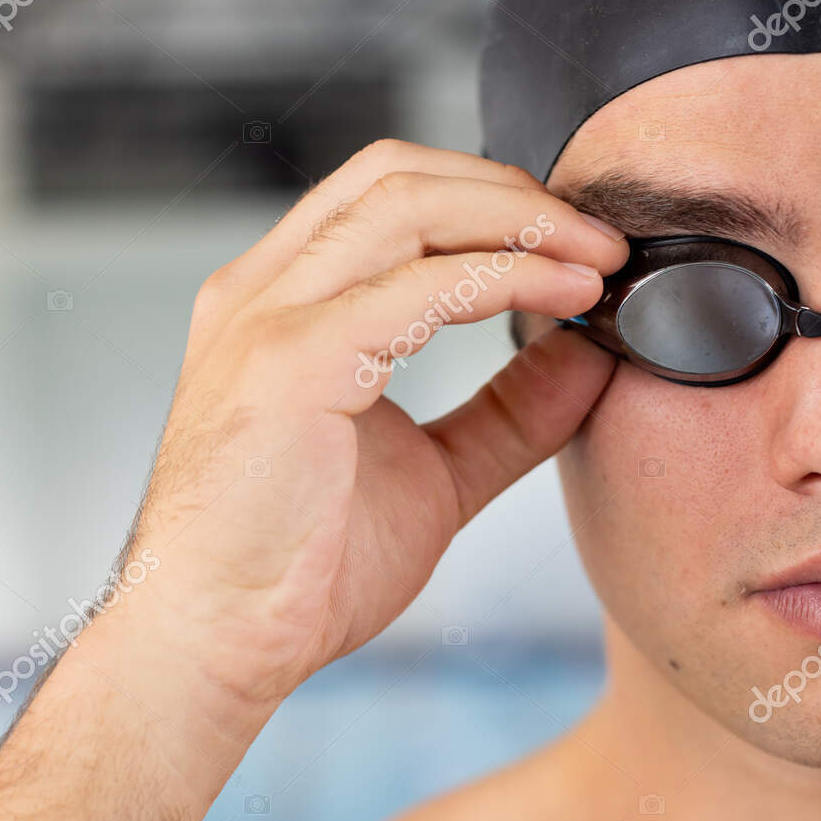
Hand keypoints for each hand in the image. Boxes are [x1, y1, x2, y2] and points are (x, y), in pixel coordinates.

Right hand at [120, 140, 626, 706]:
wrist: (218, 646)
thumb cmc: (297, 570)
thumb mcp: (434, 473)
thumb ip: (507, 413)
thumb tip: (587, 359)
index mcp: (280, 304)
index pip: (387, 196)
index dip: (491, 200)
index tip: (577, 247)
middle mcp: (262, 291)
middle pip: (397, 175)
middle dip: (513, 193)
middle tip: (602, 242)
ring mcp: (267, 318)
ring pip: (406, 206)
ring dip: (519, 222)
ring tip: (597, 264)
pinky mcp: (289, 361)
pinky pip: (416, 287)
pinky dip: (505, 278)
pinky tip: (565, 301)